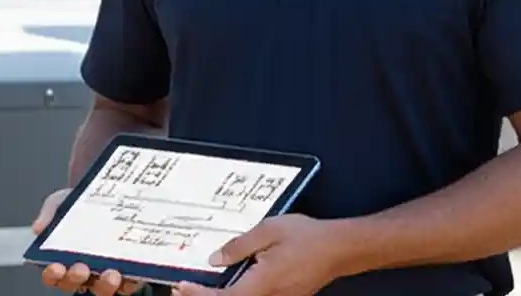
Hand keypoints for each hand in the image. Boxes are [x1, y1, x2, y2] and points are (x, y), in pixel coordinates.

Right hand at [32, 187, 142, 295]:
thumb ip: (50, 212)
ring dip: (105, 285)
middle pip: (75, 283)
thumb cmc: (81, 203)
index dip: (52, 274)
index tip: (56, 266)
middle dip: (76, 278)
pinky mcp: (127, 273)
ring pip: (102, 288)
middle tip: (81, 268)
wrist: (111, 193)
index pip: (53, 274)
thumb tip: (38, 228)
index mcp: (61, 258)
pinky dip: (129, 282)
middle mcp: (82, 271)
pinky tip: (131, 273)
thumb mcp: (62, 201)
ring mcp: (103, 274)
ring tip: (111, 273)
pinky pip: (127, 285)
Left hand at [173, 214, 355, 295]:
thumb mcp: (268, 230)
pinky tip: (227, 286)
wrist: (339, 248)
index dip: (200, 295)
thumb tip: (215, 260)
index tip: (181, 286)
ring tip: (199, 288)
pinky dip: (236, 295)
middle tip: (182, 290)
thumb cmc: (307, 236)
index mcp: (264, 283)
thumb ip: (239, 246)